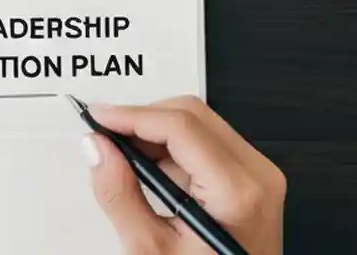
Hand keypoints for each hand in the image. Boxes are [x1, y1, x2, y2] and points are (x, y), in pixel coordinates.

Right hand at [82, 96, 285, 254]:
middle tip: (105, 136)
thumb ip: (120, 195)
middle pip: (191, 115)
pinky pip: (206, 141)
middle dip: (141, 119)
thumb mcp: (151, 250)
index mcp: (237, 193)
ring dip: (154, 133)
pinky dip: (170, 148)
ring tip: (124, 159)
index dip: (132, 116)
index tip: (98, 117)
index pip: (179, 127)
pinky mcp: (251, 178)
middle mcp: (257, 176)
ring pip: (198, 123)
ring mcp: (258, 175)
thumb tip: (98, 149)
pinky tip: (149, 171)